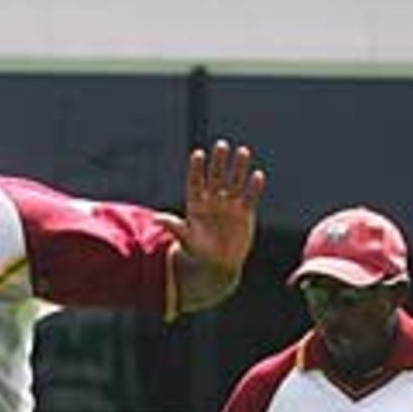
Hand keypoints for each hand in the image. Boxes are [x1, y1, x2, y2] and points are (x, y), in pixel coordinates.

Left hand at [159, 141, 266, 308]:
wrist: (218, 266)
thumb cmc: (198, 252)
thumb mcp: (186, 240)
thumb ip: (174, 226)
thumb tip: (155, 218)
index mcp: (196, 204)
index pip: (195, 182)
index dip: (196, 169)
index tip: (198, 154)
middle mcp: (213, 200)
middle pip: (216, 177)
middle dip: (218, 162)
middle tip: (221, 145)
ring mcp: (229, 205)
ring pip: (234, 182)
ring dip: (238, 168)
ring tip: (242, 151)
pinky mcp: (244, 213)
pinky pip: (249, 197)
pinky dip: (253, 188)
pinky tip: (257, 175)